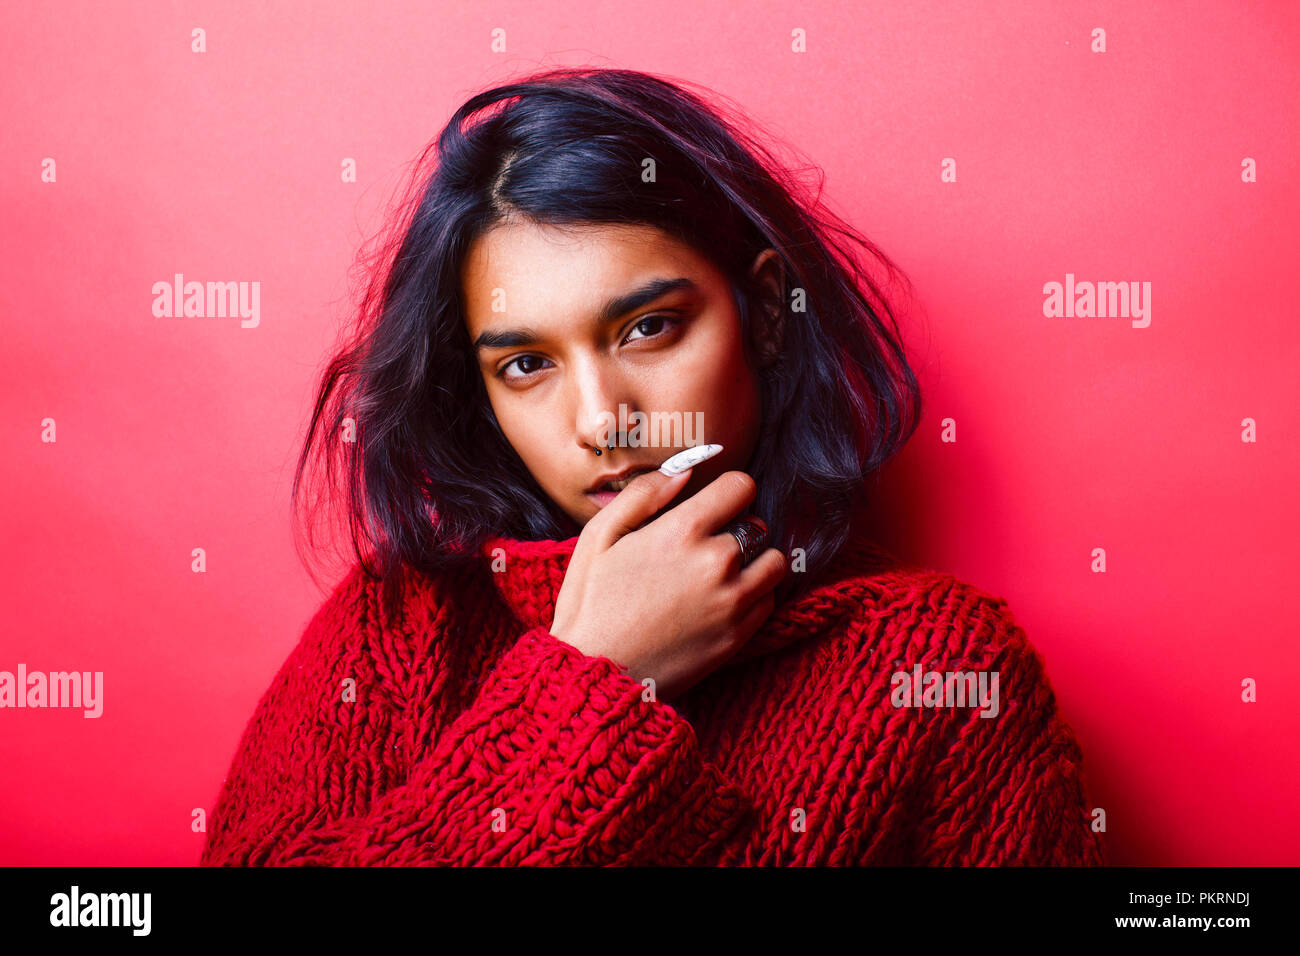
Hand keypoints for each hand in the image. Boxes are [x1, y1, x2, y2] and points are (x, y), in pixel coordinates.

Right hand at [550, 465, 786, 699]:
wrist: (594, 673)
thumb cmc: (590, 603)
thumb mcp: (598, 536)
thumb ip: (643, 494)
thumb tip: (684, 471)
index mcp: (681, 532)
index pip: (740, 486)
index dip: (728, 491)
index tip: (715, 504)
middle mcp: (716, 563)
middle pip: (757, 525)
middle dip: (736, 528)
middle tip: (707, 545)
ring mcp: (731, 602)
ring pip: (773, 563)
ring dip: (754, 561)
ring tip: (723, 573)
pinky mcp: (737, 636)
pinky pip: (768, 601)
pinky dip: (754, 595)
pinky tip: (722, 600)